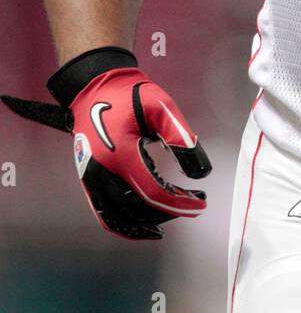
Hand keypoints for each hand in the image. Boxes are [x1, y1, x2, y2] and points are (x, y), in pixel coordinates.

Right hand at [1, 46, 210, 239]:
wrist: (95, 86)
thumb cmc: (130, 94)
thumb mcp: (162, 108)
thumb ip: (181, 138)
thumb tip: (201, 172)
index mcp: (121, 154)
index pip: (154, 193)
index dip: (180, 203)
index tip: (201, 202)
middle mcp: (102, 171)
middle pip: (138, 209)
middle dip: (169, 211)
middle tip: (193, 202)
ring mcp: (91, 178)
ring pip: (119, 217)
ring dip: (147, 223)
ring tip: (171, 217)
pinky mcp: (88, 179)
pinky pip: (103, 213)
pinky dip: (122, 225)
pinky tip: (143, 226)